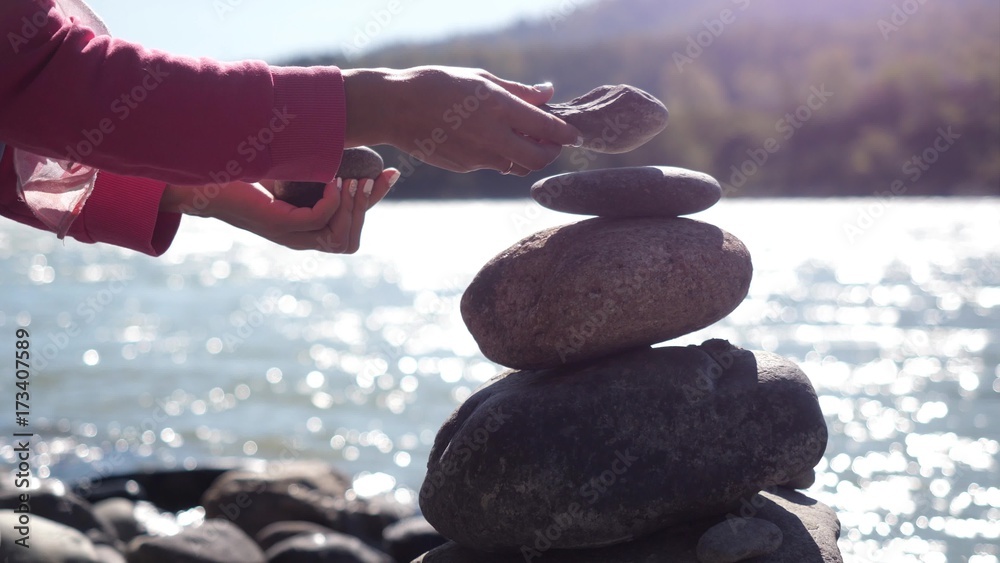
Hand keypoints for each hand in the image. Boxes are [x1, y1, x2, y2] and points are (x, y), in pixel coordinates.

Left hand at [161, 169, 397, 252]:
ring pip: (339, 235)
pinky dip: (333, 200)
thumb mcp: (286, 169)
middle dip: (369, 206)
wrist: (200, 180)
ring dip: (354, 206)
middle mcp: (299, 240)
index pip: (352, 228)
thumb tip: (339, 137)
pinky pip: (320, 218)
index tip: (389, 173)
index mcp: (305, 231)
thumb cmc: (240, 173)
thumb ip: (311, 166)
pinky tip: (336, 180)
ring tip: (356, 177)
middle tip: (375, 175)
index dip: (374, 201)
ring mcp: (288, 235)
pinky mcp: (277, 224)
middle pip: (351, 239)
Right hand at [343, 66, 582, 175]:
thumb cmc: (437, 84)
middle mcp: (492, 136)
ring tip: (520, 138)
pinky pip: (492, 165)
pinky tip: (486, 138)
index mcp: (499, 107)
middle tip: (552, 142)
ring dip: (526, 156)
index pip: (548, 128)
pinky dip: (499, 156)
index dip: (567, 134)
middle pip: (539, 158)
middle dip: (551, 153)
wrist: (395, 108)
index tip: (575, 135)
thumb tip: (548, 93)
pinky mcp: (465, 167)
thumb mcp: (480, 78)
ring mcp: (478, 156)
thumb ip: (518, 91)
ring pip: (517, 166)